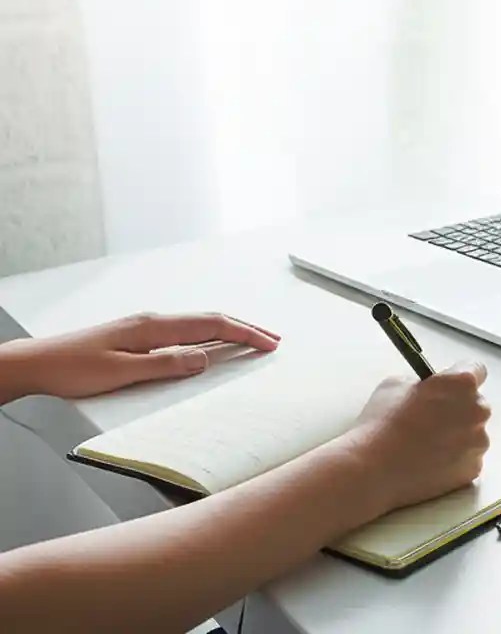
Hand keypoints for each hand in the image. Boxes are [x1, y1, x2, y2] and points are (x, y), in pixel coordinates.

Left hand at [2, 312, 279, 398]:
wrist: (36, 363)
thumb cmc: (72, 369)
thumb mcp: (120, 372)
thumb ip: (164, 365)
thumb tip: (203, 360)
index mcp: (153, 327)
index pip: (211, 326)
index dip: (245, 334)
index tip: (269, 343)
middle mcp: (153, 322)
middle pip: (210, 320)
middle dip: (246, 328)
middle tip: (273, 340)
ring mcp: (145, 327)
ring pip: (199, 324)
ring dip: (229, 331)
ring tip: (252, 340)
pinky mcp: (138, 336)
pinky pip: (185, 332)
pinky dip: (209, 336)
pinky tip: (211, 345)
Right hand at [345, 363, 490, 511]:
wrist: (373, 469)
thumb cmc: (382, 424)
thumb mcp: (396, 384)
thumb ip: (422, 383)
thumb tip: (428, 391)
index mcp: (462, 384)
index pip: (476, 370)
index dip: (459, 377)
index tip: (450, 385)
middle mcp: (478, 411)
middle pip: (475, 405)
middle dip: (458, 409)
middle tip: (431, 420)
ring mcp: (478, 443)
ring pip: (473, 435)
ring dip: (457, 437)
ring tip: (425, 446)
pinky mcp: (472, 470)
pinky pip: (468, 460)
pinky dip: (454, 461)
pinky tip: (429, 462)